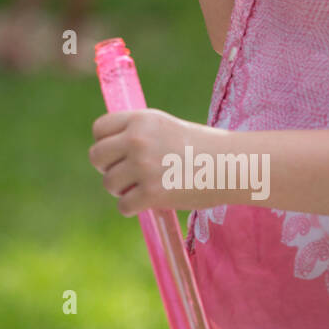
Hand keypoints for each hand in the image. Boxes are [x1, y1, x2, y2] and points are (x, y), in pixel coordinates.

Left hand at [89, 108, 215, 214]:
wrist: (231, 165)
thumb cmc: (201, 147)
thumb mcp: (165, 126)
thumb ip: (137, 132)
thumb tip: (110, 147)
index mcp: (141, 119)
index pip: (99, 128)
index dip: (104, 143)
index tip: (116, 153)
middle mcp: (137, 140)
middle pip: (97, 156)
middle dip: (108, 167)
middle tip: (126, 174)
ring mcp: (143, 166)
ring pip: (109, 183)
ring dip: (121, 190)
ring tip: (142, 188)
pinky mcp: (152, 193)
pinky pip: (123, 206)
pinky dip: (132, 208)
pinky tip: (147, 203)